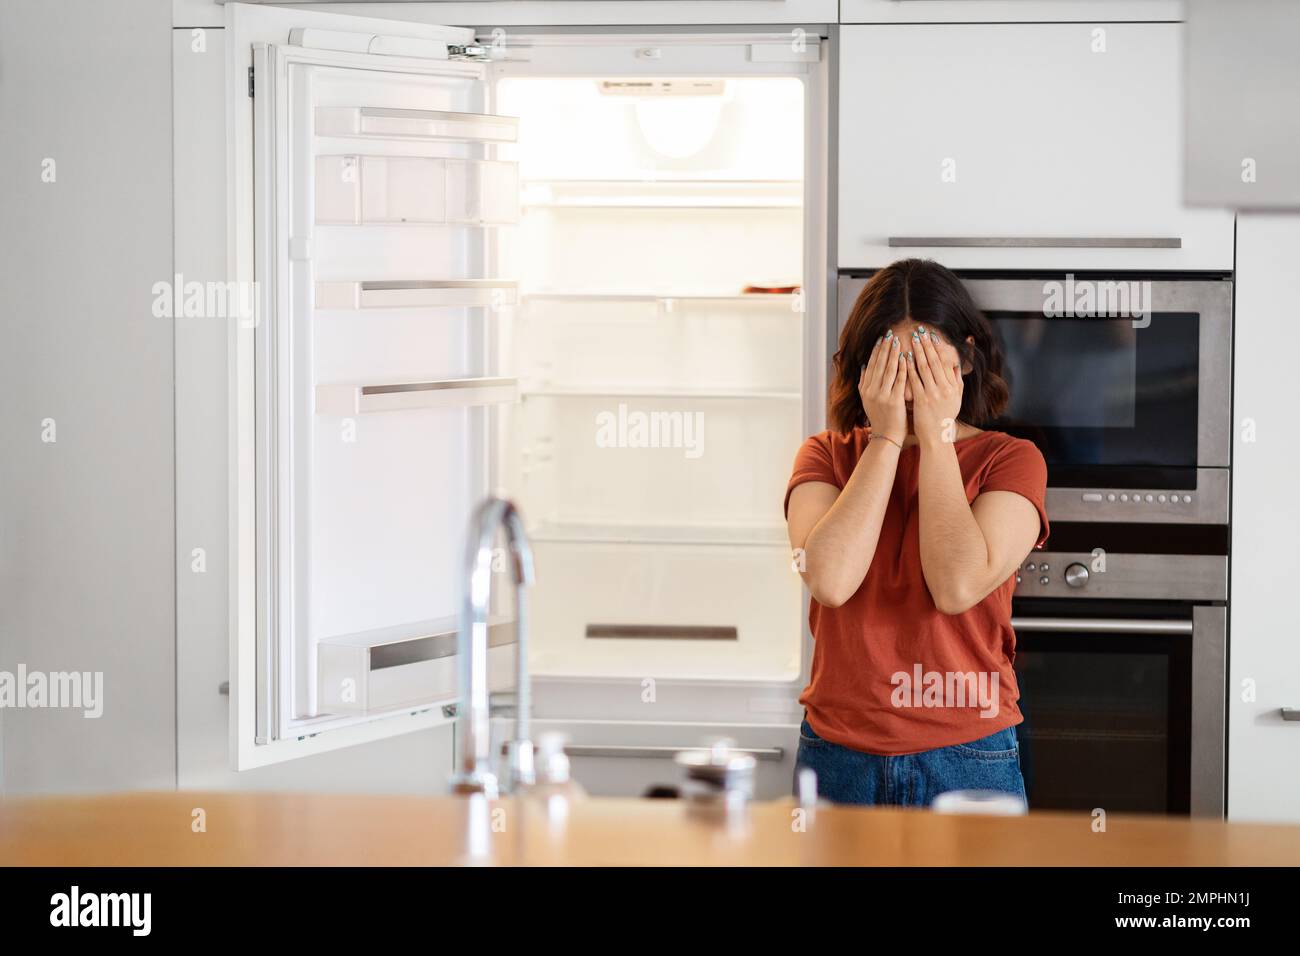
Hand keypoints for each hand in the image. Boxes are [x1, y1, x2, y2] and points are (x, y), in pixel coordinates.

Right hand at [859, 332, 906, 444]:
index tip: (881, 339)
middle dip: (884, 348)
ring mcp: (882, 396)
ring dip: (892, 354)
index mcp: (865, 389)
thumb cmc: (880, 418)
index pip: (870, 365)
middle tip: (890, 334)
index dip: (876, 351)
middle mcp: (871, 391)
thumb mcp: (867, 400)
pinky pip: (898, 381)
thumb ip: (864, 383)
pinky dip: (901, 368)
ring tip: (897, 341)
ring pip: (887, 370)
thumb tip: (863, 366)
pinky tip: (905, 357)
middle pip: (878, 365)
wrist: (886, 436)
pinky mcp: (893, 401)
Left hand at [906, 326, 962, 446]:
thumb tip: (958, 363)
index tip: (931, 335)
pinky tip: (904, 358)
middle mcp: (945, 388)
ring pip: (924, 368)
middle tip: (920, 330)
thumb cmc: (945, 416)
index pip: (945, 361)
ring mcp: (933, 394)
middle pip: (935, 361)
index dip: (938, 347)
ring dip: (918, 352)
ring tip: (912, 339)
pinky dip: (909, 368)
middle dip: (927, 345)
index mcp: (953, 386)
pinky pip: (914, 380)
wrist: (937, 436)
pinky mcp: (922, 401)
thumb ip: (957, 380)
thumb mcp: (957, 398)